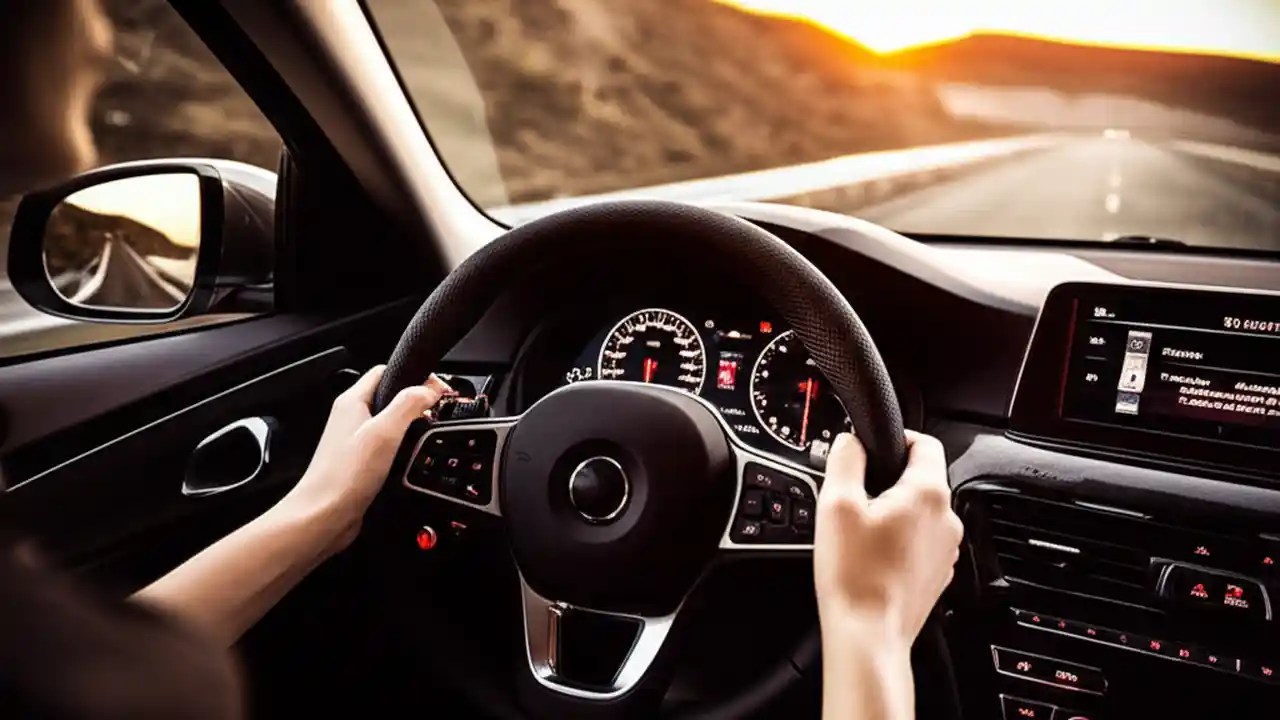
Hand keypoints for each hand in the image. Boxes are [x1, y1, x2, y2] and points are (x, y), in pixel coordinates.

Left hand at [280, 365, 450, 551]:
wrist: (323, 517)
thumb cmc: (345, 475)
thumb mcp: (385, 431)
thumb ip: (409, 404)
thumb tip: (430, 389)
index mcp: (352, 401)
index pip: (384, 371)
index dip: (413, 375)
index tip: (437, 390)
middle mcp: (351, 418)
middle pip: (389, 396)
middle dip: (414, 402)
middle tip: (434, 413)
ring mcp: (354, 441)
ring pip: (388, 422)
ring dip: (409, 427)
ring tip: (424, 436)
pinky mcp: (359, 462)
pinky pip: (385, 446)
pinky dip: (401, 449)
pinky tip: (408, 460)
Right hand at [814, 431, 962, 647]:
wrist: (869, 635)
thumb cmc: (854, 575)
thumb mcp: (836, 503)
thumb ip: (845, 459)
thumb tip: (850, 440)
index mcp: (927, 493)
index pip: (925, 442)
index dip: (896, 438)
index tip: (872, 449)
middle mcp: (947, 519)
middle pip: (920, 479)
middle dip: (888, 481)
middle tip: (854, 499)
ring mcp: (947, 548)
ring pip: (920, 512)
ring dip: (894, 513)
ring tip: (861, 534)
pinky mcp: (938, 572)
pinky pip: (920, 541)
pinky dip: (900, 541)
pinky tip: (872, 557)